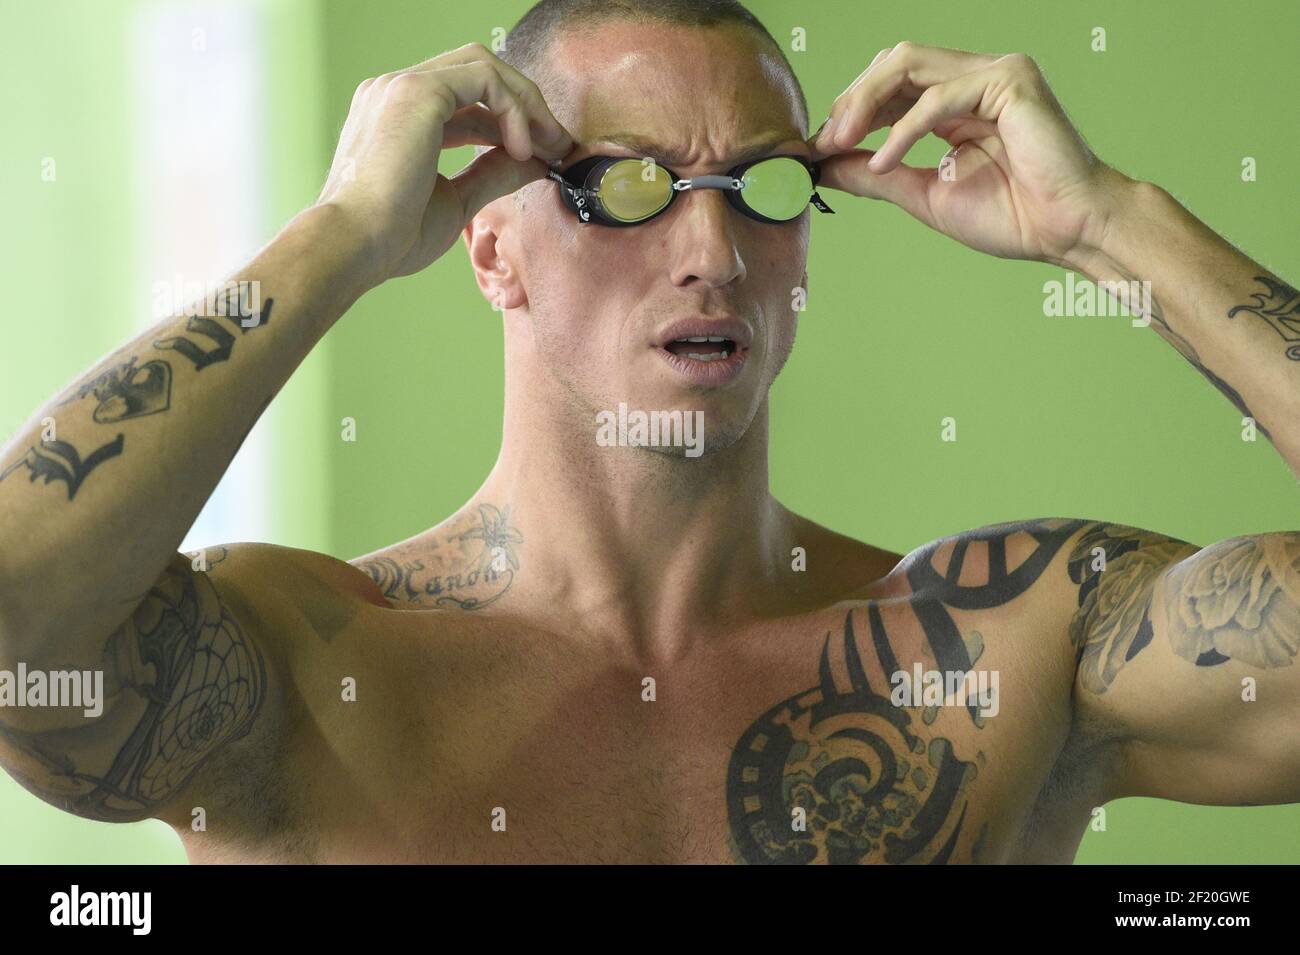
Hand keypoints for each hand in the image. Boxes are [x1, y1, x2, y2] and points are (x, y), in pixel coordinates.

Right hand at [315, 42, 573, 287]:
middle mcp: (395, 91)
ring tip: (550, 147)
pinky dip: (515, 110)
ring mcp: (402, 86)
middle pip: (478, 71)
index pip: (465, 101)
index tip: (544, 154)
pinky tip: (523, 148)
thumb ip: (493, 174)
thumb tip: (534, 162)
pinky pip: (485, 79)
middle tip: (560, 145)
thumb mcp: (457, 200)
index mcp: (397, 116)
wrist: (355, 247)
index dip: (510, 123)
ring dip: (527, 105)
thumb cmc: (393, 236)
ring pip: (484, 67)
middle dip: (527, 105)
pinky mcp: (417, 91)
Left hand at [807, 42, 1132, 267]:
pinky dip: (902, 131)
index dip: (850, 109)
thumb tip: (824, 166)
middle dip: (852, 99)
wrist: (1067, 231)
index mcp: (959, 100)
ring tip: (839, 143)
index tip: (817, 146)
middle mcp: (976, 77)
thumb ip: (875, 175)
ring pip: (909, 64)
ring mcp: (996, 73)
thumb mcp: (924, 194)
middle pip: (895, 62)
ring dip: (865, 103)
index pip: (892, 84)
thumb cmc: (1013, 216)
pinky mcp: (1011, 82)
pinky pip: (939, 98)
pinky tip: (882, 161)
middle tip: (823, 141)